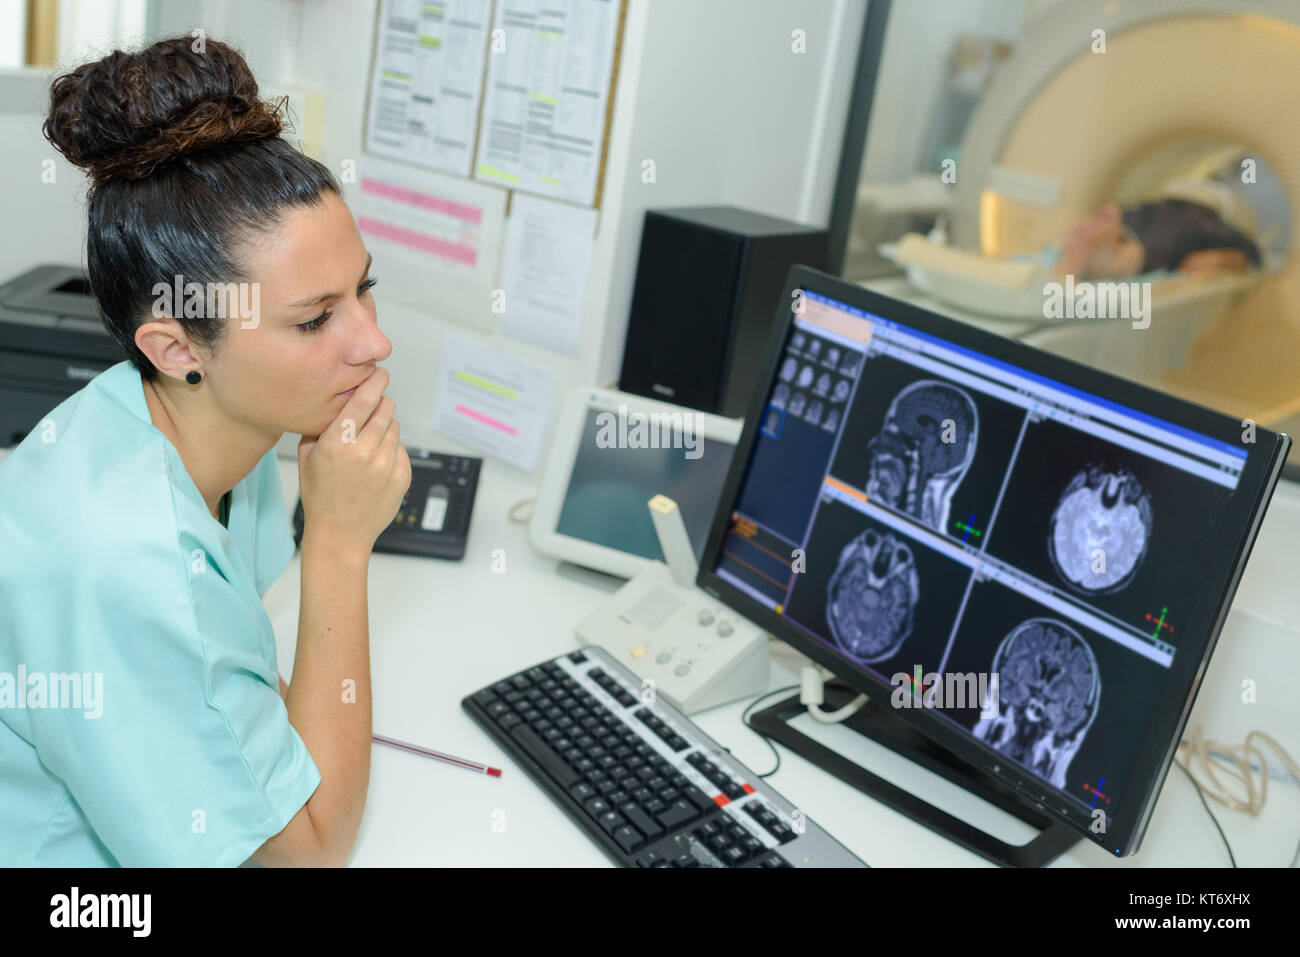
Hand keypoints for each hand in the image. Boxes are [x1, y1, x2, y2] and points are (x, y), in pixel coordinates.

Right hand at [296, 366, 411, 551]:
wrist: (340, 533)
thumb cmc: (320, 494)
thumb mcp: (307, 455)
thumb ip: (321, 424)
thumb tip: (337, 398)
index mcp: (338, 442)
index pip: (365, 399)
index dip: (375, 381)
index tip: (379, 372)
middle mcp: (365, 451)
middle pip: (386, 408)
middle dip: (381, 404)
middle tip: (373, 408)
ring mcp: (387, 464)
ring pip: (395, 427)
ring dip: (385, 428)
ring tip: (369, 443)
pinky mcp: (402, 476)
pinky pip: (402, 448)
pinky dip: (391, 449)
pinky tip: (376, 463)